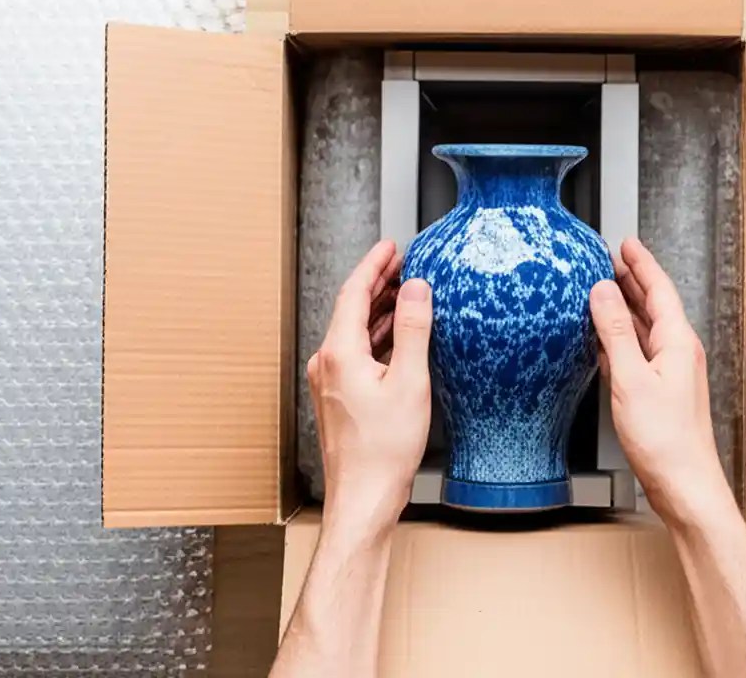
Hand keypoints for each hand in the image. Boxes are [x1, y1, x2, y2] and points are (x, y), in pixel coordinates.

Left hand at [308, 240, 432, 534]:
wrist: (364, 498)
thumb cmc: (383, 452)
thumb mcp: (410, 382)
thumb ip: (414, 330)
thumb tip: (417, 290)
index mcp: (340, 354)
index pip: (354, 293)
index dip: (374, 265)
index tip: (390, 247)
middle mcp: (328, 365)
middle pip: (351, 309)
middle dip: (378, 284)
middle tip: (403, 264)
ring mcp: (331, 383)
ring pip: (355, 333)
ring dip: (381, 312)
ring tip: (407, 295)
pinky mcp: (340, 399)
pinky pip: (358, 354)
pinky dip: (379, 338)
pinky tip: (399, 340)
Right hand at [589, 238, 731, 527]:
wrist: (685, 486)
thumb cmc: (666, 442)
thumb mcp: (631, 379)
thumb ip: (615, 334)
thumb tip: (603, 293)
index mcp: (678, 343)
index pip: (659, 290)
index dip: (642, 264)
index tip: (626, 244)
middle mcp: (679, 354)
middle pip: (655, 306)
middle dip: (634, 281)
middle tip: (614, 259)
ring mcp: (672, 374)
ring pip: (647, 329)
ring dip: (628, 309)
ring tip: (608, 291)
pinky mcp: (662, 393)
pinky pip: (641, 353)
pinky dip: (623, 339)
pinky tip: (608, 342)